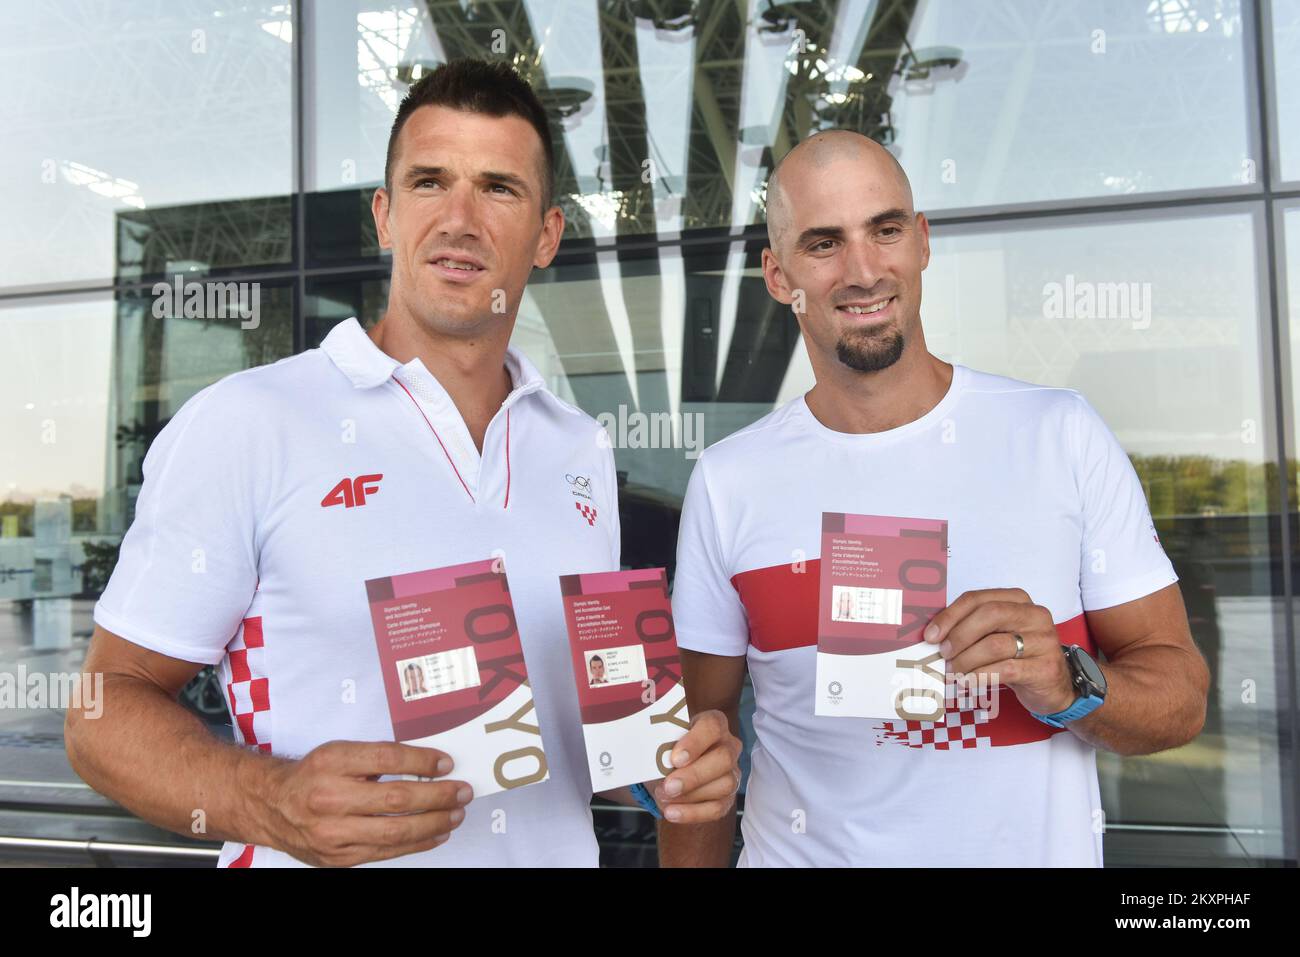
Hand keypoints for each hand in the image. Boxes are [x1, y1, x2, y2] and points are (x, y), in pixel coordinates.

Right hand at [263, 740, 471, 866]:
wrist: (272, 807)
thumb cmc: (312, 776)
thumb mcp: (338, 752)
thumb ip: (377, 757)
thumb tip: (428, 763)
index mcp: (331, 762)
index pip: (387, 759)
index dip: (422, 760)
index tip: (446, 763)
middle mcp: (329, 798)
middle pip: (396, 798)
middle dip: (437, 795)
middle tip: (462, 791)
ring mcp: (333, 833)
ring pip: (395, 830)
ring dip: (434, 822)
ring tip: (456, 814)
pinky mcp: (338, 858)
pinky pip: (385, 851)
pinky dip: (417, 843)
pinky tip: (436, 833)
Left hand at [652, 710, 741, 822]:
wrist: (667, 769)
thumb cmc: (668, 749)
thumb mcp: (663, 742)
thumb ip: (661, 746)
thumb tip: (650, 757)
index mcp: (714, 724)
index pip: (713, 726)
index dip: (695, 742)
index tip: (675, 759)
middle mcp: (728, 746)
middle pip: (723, 758)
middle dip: (694, 775)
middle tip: (669, 786)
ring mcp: (732, 772)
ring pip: (724, 785)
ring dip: (691, 796)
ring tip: (664, 798)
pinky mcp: (728, 797)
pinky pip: (718, 808)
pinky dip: (692, 813)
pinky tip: (672, 813)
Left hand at [922, 588, 1076, 715]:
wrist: (1053, 687)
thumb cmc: (1018, 657)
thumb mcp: (996, 635)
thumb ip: (971, 629)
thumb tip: (933, 636)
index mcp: (1017, 600)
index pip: (977, 598)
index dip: (950, 616)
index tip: (931, 635)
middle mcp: (1034, 614)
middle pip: (989, 615)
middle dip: (959, 635)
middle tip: (943, 653)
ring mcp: (1044, 640)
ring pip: (995, 644)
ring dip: (966, 660)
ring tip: (953, 671)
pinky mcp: (1045, 667)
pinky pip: (1006, 669)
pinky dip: (981, 676)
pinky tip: (968, 682)